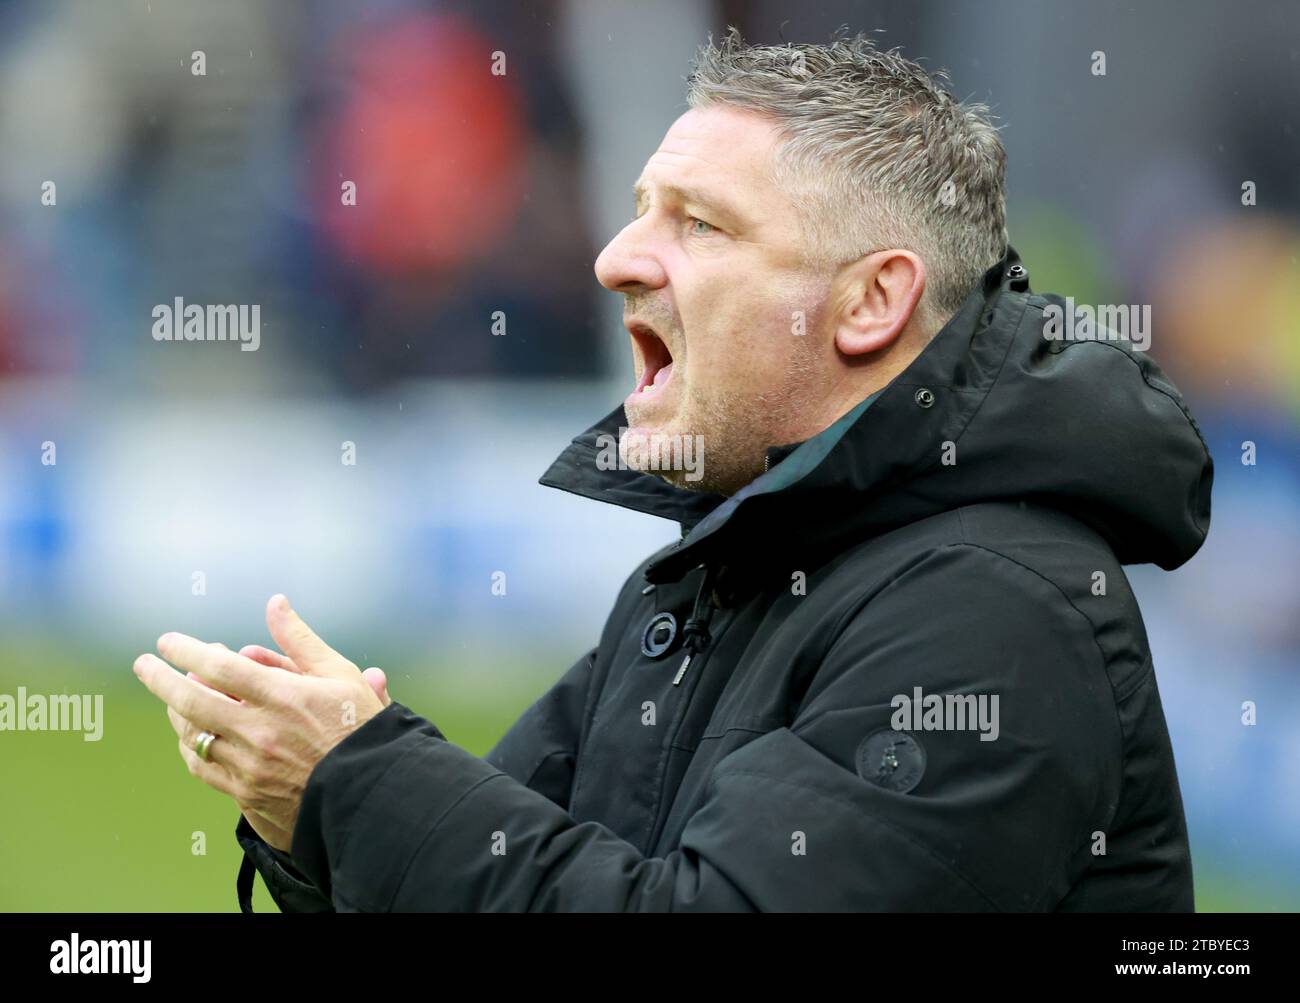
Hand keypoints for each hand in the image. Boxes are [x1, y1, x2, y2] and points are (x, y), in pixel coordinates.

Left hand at [133, 595, 386, 850]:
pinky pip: (202, 767)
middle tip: (144, 664)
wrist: (369, 792)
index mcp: (283, 697)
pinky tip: (190, 734)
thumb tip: (275, 602)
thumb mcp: (339, 675)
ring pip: (192, 734)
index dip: (187, 650)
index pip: (219, 667)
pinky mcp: (246, 793)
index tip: (167, 641)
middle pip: (191, 700)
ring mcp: (249, 765)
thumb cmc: (359, 727)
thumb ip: (299, 639)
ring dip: (176, 710)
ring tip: (172, 695)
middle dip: (160, 679)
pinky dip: (190, 746)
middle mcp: (259, 731)